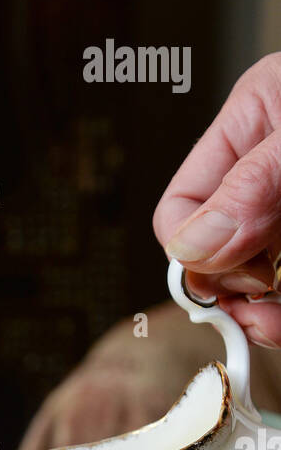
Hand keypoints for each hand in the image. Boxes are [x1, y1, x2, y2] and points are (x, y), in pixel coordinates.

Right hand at [153, 53, 280, 346]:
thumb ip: (252, 184)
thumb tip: (193, 244)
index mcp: (249, 127)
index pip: (179, 210)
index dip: (194, 255)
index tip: (233, 274)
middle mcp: (265, 177)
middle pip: (215, 259)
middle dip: (232, 291)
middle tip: (266, 299)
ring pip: (253, 288)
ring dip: (262, 315)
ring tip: (277, 322)